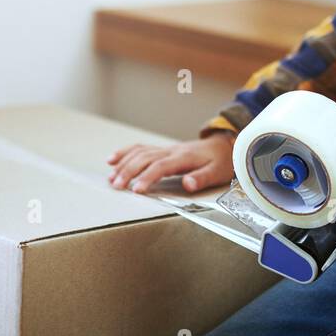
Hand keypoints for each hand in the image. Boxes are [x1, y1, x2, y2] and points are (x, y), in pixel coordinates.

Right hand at [107, 130, 235, 193]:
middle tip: (117, 187)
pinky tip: (112, 160)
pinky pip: (140, 148)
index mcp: (184, 157)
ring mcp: (166, 149)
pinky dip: (125, 153)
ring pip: (139, 152)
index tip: (136, 190)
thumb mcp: (217, 172)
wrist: (224, 144)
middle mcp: (172, 151)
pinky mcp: (162, 150)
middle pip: (145, 158)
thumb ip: (202, 178)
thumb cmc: (221, 161)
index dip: (147, 177)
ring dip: (123, 164)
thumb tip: (188, 184)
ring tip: (111, 178)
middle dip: (129, 171)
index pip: (161, 166)